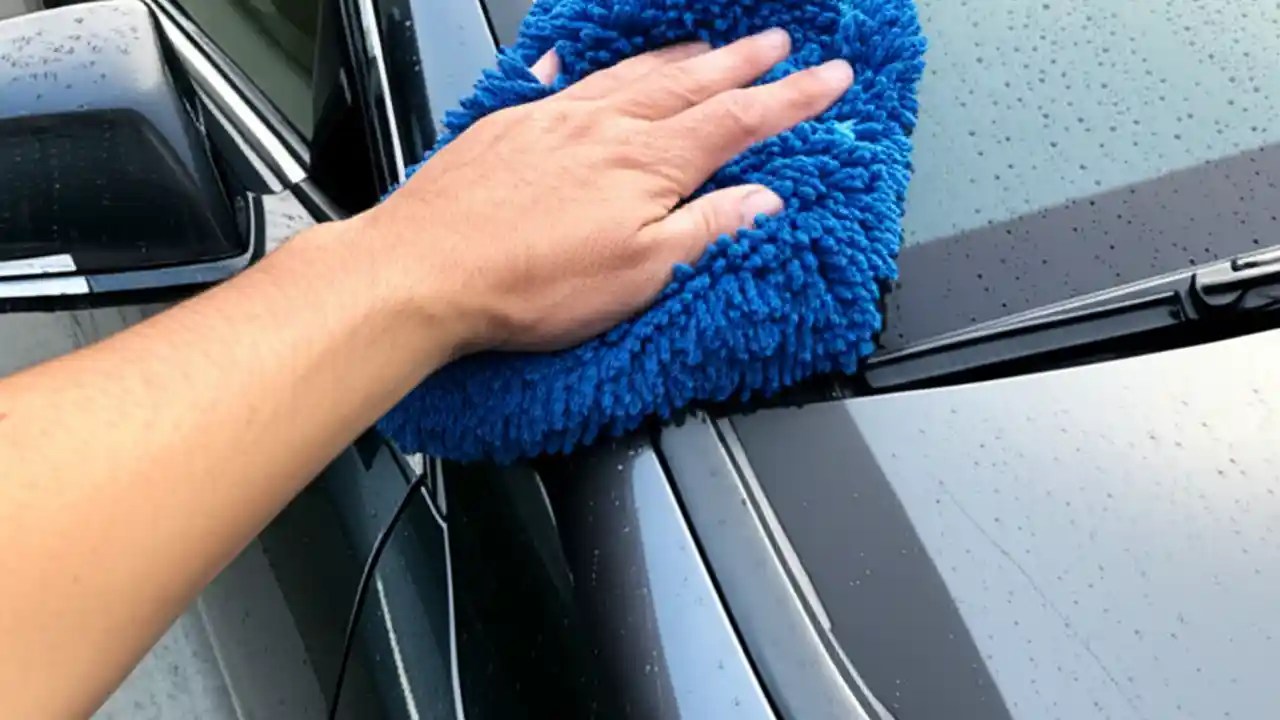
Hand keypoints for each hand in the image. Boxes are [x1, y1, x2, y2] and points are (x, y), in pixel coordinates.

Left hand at [355, 28, 853, 352]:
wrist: (426, 270)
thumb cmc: (527, 283)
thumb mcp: (640, 274)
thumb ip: (705, 231)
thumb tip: (761, 202)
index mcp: (646, 164)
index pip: (737, 121)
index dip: (791, 99)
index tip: (829, 79)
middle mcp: (603, 128)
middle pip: (688, 83)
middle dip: (741, 63)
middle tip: (777, 42)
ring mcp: (552, 121)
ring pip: (628, 75)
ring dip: (675, 58)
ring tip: (704, 44)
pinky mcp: (506, 128)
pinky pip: (554, 82)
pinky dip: (579, 68)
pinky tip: (575, 60)